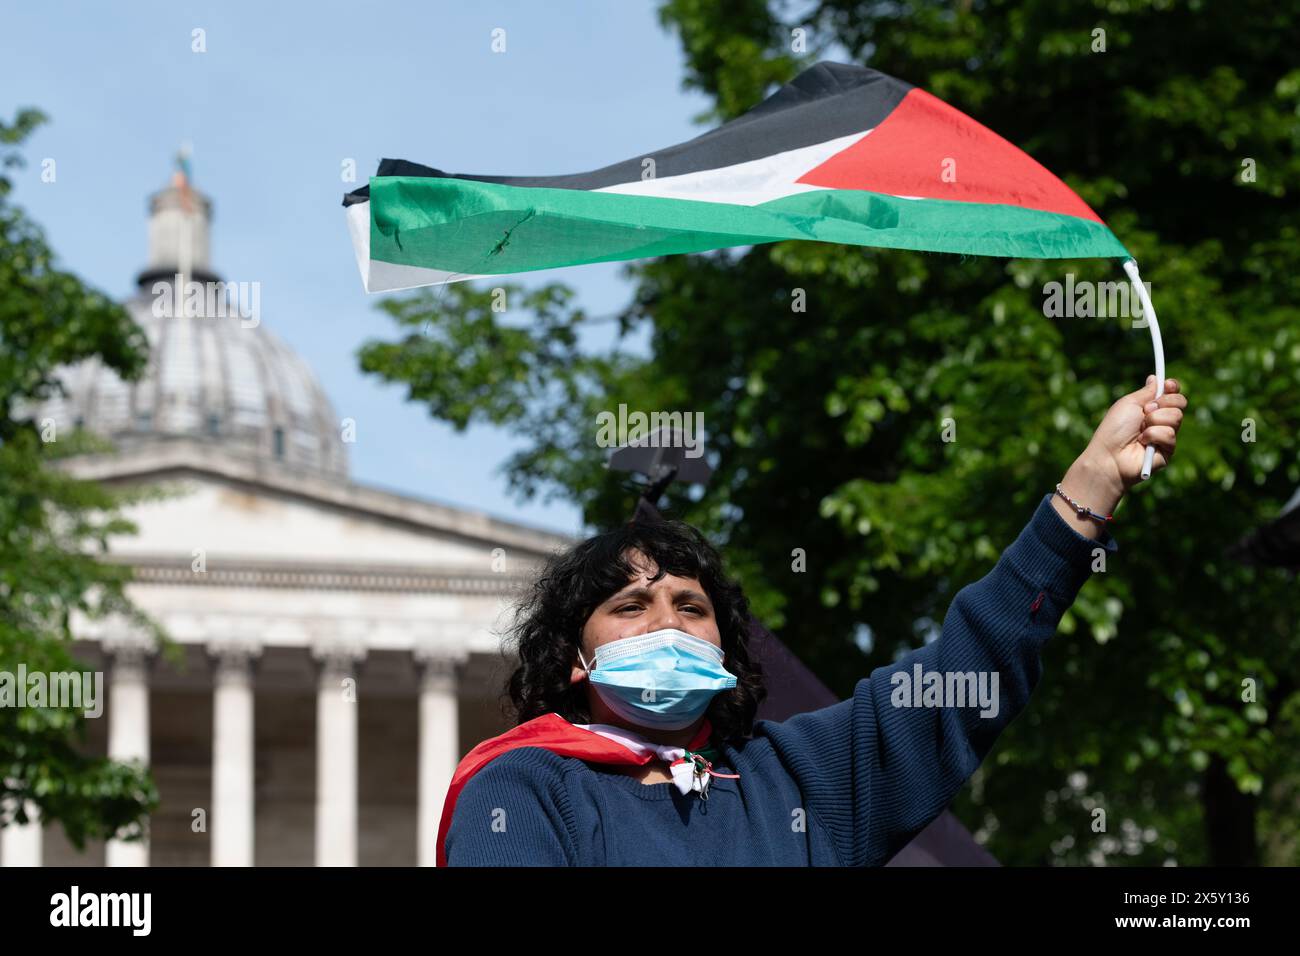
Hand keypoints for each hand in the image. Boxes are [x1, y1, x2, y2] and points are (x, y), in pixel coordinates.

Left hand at [1051, 376, 1186, 537]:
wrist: (1109, 455)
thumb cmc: (1114, 429)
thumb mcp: (1129, 404)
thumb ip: (1146, 392)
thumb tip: (1155, 378)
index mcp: (1151, 408)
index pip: (1172, 394)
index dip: (1173, 388)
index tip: (1169, 384)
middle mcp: (1161, 421)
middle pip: (1180, 403)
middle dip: (1163, 403)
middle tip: (1146, 411)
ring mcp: (1165, 436)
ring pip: (1176, 417)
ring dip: (1155, 420)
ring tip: (1140, 431)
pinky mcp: (1168, 450)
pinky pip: (1170, 434)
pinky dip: (1154, 435)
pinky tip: (1143, 443)